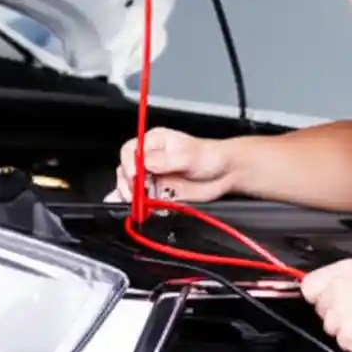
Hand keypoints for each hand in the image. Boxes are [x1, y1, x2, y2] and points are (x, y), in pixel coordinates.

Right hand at [105, 127, 234, 202]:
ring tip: (135, 203)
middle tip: (136, 193)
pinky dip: (133, 205)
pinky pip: (140, 199)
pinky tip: (130, 209)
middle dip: (127, 183)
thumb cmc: (210, 157)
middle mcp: (150, 159)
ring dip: (129, 195)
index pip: (130, 150)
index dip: (129, 163)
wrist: (225, 174)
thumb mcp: (189, 156)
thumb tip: (145, 163)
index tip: (134, 175)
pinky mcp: (157, 193)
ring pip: (130, 186)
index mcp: (154, 142)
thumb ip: (166, 160)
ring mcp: (152, 177)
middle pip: (126, 169)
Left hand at [300, 259, 351, 351]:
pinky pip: (345, 345)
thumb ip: (340, 279)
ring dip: (347, 328)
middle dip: (335, 311)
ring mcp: (342, 319)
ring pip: (332, 329)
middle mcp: (338, 293)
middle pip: (320, 309)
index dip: (318, 294)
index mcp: (344, 272)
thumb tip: (319, 289)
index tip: (327, 298)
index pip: (309, 286)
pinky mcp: (350, 341)